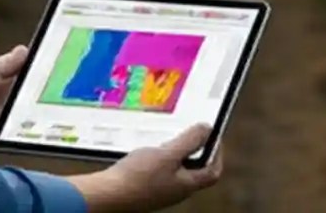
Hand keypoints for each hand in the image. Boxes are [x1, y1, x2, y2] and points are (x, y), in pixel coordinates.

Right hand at [70, 123, 223, 212]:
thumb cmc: (138, 177)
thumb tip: (207, 130)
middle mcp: (175, 191)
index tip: (214, 136)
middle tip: (191, 133)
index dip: (217, 153)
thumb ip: (189, 141)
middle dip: (195, 150)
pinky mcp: (145, 189)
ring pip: (175, 171)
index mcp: (186, 185)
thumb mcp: (167, 154)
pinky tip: (147, 150)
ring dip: (175, 154)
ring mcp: (160, 191)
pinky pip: (159, 173)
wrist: (108, 196)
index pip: (212, 171)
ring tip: (167, 138)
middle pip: (195, 171)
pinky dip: (159, 160)